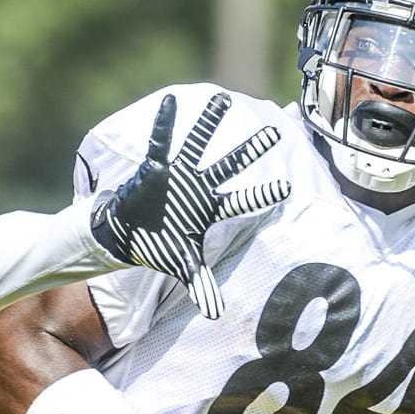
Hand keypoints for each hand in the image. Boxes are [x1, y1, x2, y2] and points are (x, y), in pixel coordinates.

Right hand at [91, 92, 290, 319]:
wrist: (127, 234)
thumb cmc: (158, 245)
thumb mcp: (182, 263)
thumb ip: (201, 285)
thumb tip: (216, 315)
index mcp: (211, 209)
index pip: (244, 202)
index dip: (264, 196)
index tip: (288, 187)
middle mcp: (200, 187)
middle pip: (230, 166)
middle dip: (251, 151)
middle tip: (275, 133)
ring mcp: (178, 175)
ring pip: (198, 145)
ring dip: (208, 124)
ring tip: (221, 98)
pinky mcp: (154, 168)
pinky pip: (159, 143)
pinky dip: (163, 124)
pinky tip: (169, 103)